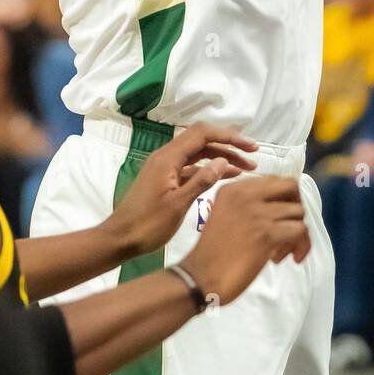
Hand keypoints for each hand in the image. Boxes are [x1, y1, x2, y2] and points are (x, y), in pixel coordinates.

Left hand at [107, 124, 257, 257]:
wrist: (120, 239)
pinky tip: (228, 177)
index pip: (202, 134)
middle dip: (228, 145)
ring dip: (221, 158)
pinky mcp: (167, 180)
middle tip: (253, 155)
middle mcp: (166, 156)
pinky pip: (192, 168)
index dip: (229, 137)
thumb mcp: (178, 205)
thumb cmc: (147, 225)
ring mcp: (166, 168)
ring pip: (199, 154)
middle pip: (202, 141)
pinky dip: (210, 170)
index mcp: (168, 158)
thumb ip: (202, 181)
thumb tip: (223, 161)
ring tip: (247, 168)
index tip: (250, 146)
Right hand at [182, 176, 309, 305]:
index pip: (273, 181)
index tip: (279, 220)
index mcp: (233, 188)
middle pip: (291, 186)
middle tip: (292, 228)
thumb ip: (247, 206)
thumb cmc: (212, 253)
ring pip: (299, 211)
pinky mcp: (267, 233)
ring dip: (297, 233)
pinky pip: (300, 230)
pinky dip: (301, 245)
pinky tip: (287, 259)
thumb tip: (281, 207)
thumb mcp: (225, 215)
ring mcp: (257, 212)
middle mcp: (246, 194)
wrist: (201, 276)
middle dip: (297, 206)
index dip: (283, 199)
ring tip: (283, 252)